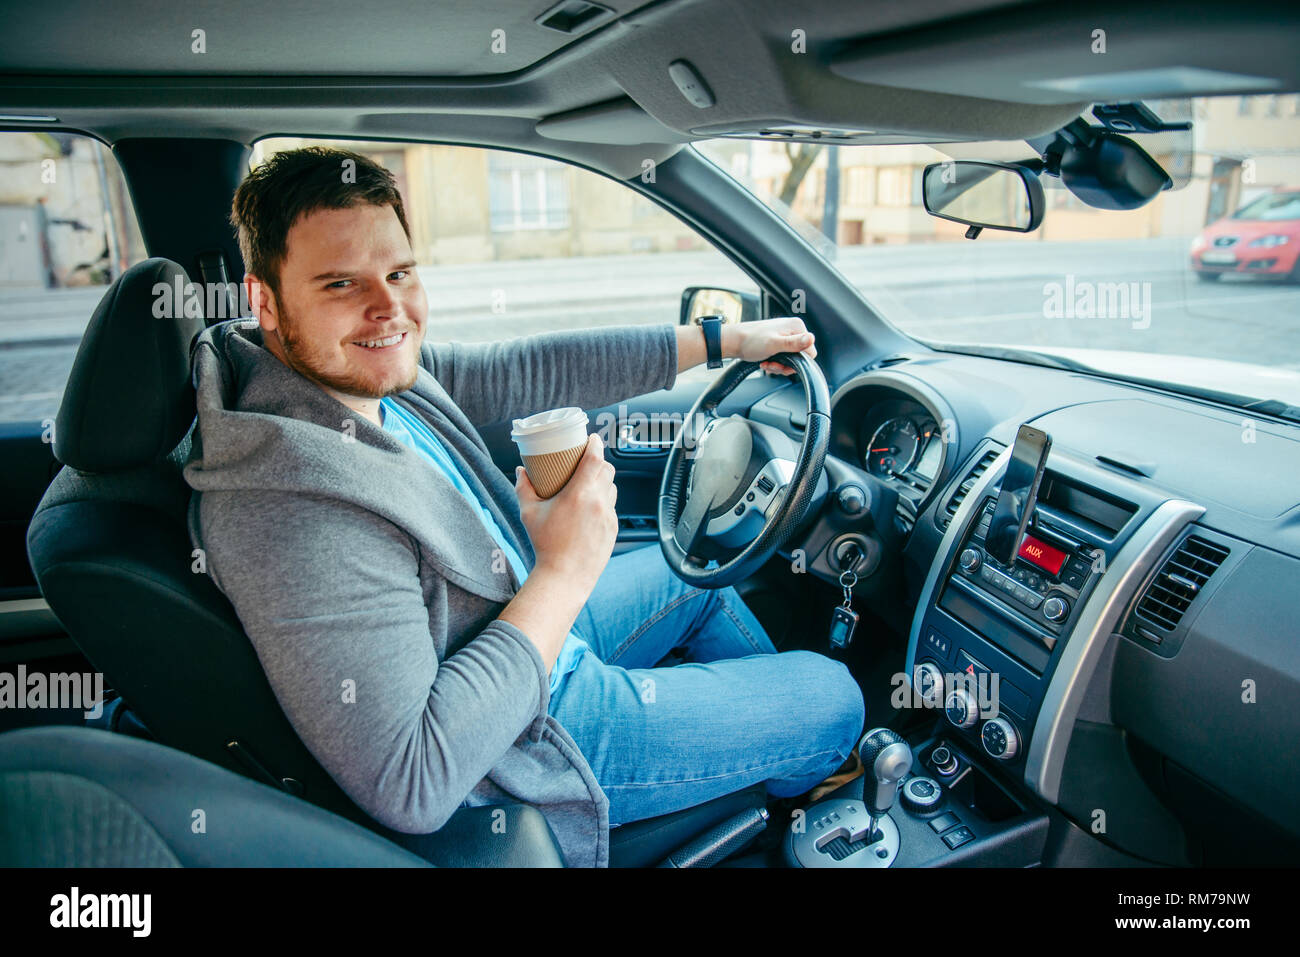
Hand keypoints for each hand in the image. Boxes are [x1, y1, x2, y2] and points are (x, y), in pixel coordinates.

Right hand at [514, 433, 617, 593]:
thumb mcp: (529, 513)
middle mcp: (599, 502)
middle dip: (599, 461)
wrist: (565, 577)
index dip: (596, 444)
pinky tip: (591, 506)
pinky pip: (611, 507)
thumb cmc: (546, 545)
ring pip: (612, 488)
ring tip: (589, 482)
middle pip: (608, 470)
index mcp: (580, 494)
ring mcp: (609, 516)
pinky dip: (603, 501)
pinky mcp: (613, 529)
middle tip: (587, 459)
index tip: (592, 438)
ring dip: (603, 480)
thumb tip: (521, 470)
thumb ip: (524, 488)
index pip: (596, 459)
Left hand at [726, 316, 816, 375]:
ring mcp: (786, 335)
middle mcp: (793, 329)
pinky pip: (784, 357)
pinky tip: (766, 361)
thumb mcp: (774, 344)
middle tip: (773, 364)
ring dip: (779, 365)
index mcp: (796, 326)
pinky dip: (776, 362)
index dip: (798, 362)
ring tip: (767, 363)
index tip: (783, 363)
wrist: (734, 342)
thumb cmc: (751, 341)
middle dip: (786, 364)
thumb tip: (811, 338)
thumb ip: (793, 343)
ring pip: (792, 358)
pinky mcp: (779, 341)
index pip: (810, 351)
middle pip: (800, 356)